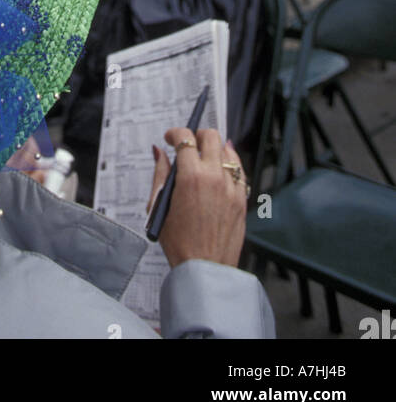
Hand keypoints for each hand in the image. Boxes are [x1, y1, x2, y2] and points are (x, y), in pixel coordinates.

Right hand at [147, 128, 246, 268]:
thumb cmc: (179, 242)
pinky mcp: (242, 199)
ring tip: (205, 157)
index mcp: (190, 177)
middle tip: (188, 143)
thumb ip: (160, 174)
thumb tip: (159, 153)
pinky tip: (222, 167)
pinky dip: (230, 164)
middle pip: (211, 137)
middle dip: (197, 135)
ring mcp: (231, 187)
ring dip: (214, 148)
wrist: (204, 268)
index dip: (175, 133)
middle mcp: (214, 177)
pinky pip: (240, 170)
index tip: (170, 138)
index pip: (185, 138)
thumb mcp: (159, 206)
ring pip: (227, 151)